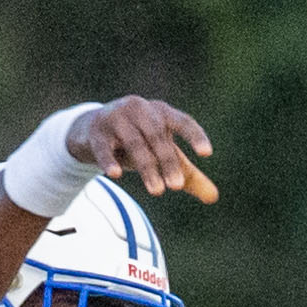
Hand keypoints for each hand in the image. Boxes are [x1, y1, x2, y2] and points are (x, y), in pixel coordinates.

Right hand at [66, 96, 218, 205]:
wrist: (92, 131)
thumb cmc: (137, 142)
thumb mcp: (163, 155)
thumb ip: (187, 174)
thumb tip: (214, 198)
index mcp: (161, 112)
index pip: (182, 121)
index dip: (195, 135)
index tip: (207, 153)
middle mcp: (140, 109)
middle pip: (158, 136)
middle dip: (168, 162)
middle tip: (177, 186)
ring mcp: (116, 118)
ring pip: (134, 143)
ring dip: (147, 167)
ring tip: (157, 191)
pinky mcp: (95, 132)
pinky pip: (103, 147)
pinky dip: (109, 160)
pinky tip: (114, 174)